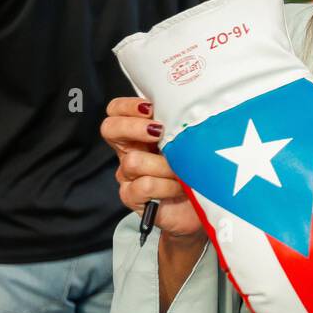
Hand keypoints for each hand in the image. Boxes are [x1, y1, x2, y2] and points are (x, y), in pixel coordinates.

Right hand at [101, 96, 203, 236]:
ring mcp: (128, 175)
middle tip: (159, 132)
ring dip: (163, 165)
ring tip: (181, 170)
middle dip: (134, 127)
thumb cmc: (196, 170)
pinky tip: (179, 188)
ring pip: (133, 161)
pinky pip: (144, 185)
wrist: (202, 207)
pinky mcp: (132, 197)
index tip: (151, 109)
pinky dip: (166, 186)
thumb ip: (178, 125)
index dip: (128, 106)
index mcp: (140, 134)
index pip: (116, 111)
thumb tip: (184, 106)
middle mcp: (129, 151)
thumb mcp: (189, 142)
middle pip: (110, 129)